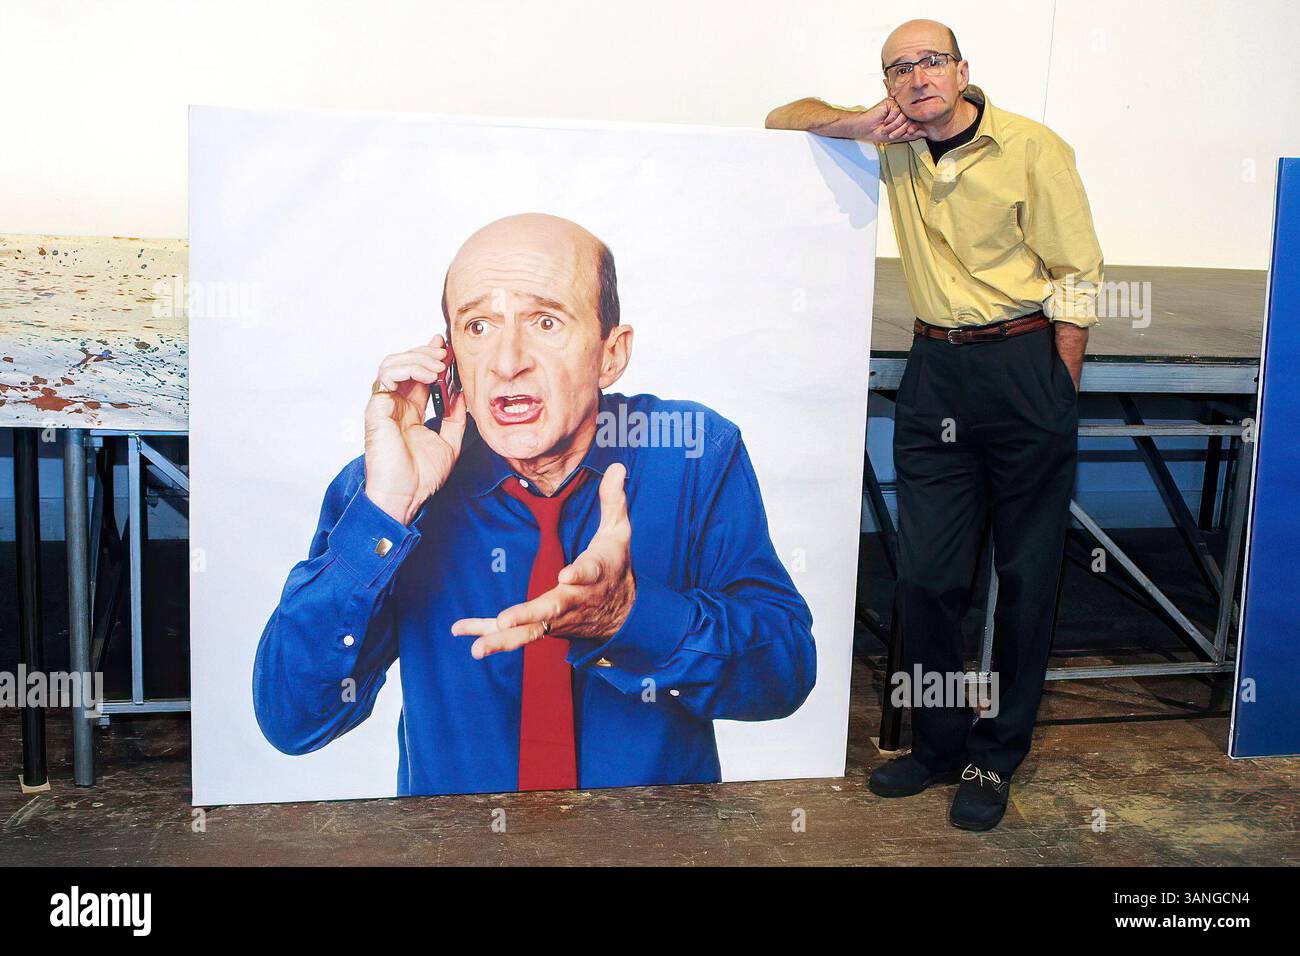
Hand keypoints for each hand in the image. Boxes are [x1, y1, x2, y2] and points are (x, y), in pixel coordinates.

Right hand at [363, 333, 465, 524]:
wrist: (405, 496)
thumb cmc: (421, 477)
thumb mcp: (450, 443)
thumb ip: (455, 418)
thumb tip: (462, 394)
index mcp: (411, 411)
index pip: (419, 375)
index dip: (431, 358)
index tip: (449, 349)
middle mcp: (396, 405)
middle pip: (405, 363)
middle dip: (426, 353)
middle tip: (446, 353)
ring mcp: (384, 405)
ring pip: (393, 364)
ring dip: (418, 358)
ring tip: (439, 366)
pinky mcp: (376, 408)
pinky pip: (386, 376)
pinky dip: (408, 368)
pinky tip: (429, 376)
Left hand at [452, 464, 635, 659]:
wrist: (623, 613)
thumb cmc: (616, 567)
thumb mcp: (620, 532)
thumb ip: (613, 500)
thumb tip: (617, 467)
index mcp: (594, 573)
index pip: (587, 572)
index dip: (578, 574)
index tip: (567, 575)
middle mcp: (574, 600)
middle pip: (551, 608)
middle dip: (529, 614)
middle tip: (506, 620)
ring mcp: (557, 617)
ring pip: (531, 630)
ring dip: (503, 639)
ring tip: (478, 648)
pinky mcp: (544, 626)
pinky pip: (515, 633)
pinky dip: (488, 634)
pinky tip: (462, 632)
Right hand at [853, 97, 923, 143]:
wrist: (865, 129)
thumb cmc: (878, 132)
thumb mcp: (897, 137)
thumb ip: (911, 135)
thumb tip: (925, 133)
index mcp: (905, 119)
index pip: (915, 122)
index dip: (912, 129)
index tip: (907, 134)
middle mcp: (902, 111)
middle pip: (910, 120)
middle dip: (901, 130)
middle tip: (891, 134)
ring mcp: (897, 106)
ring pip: (904, 116)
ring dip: (894, 125)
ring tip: (886, 128)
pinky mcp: (891, 102)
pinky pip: (897, 111)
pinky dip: (890, 119)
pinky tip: (884, 120)